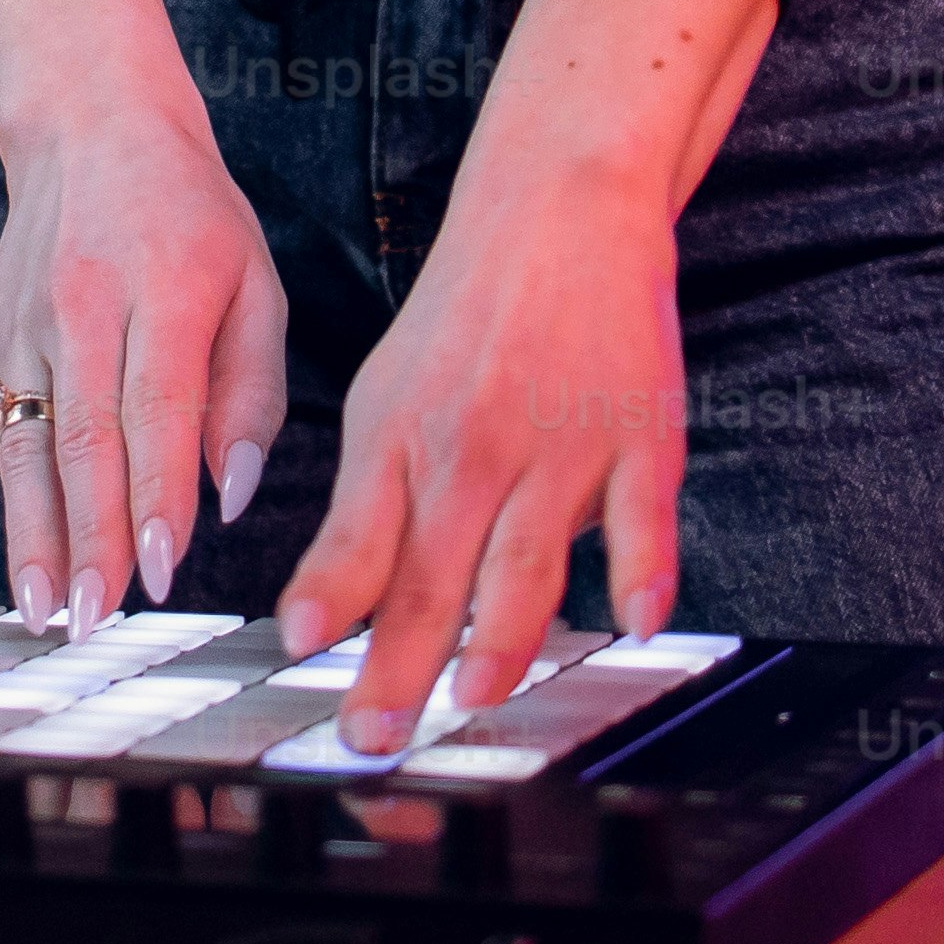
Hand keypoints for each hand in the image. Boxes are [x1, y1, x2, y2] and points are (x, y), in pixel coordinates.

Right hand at [0, 72, 283, 627]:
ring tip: (39, 611)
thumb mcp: (256, 284)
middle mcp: (84, 313)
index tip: (158, 570)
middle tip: (96, 619)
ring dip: (27, 533)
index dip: (155, 494)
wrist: (94, 126)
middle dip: (90, 538)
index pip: (157, 410)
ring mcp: (23, 330)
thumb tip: (229, 495)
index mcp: (166, 293)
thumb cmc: (192, 217)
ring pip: (22, 445)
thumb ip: (252, 393)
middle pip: (84, 440)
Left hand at [277, 146, 690, 754]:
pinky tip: (635, 623)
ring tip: (473, 698)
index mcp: (401, 441)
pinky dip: (641, 570)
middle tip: (370, 736)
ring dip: (498, 635)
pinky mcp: (640, 435)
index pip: (356, 546)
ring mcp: (560, 445)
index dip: (328, 607)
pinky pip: (643, 516)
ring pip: (525, 557)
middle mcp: (472, 449)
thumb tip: (322, 614)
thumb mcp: (386, 401)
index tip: (300, 661)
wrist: (557, 207)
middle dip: (395, 664)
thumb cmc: (465, 318)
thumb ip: (368, 510)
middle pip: (429, 574)